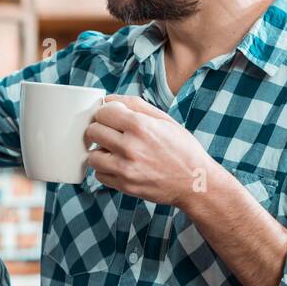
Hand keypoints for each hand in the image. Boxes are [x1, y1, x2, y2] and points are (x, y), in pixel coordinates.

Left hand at [85, 95, 215, 208]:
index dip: (106, 113)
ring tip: (115, 151)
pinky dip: (105, 170)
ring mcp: (125, 168)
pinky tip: (119, 166)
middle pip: (93, 131)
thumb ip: (135, 105)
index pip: (103, 112)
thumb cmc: (182, 148)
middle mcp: (130, 147)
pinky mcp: (124, 186)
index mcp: (140, 126)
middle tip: (111, 134)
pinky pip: (99, 175)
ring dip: (100, 152)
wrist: (195, 182)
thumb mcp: (164, 119)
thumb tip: (108, 99)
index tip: (112, 118)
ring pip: (92, 155)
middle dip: (100, 130)